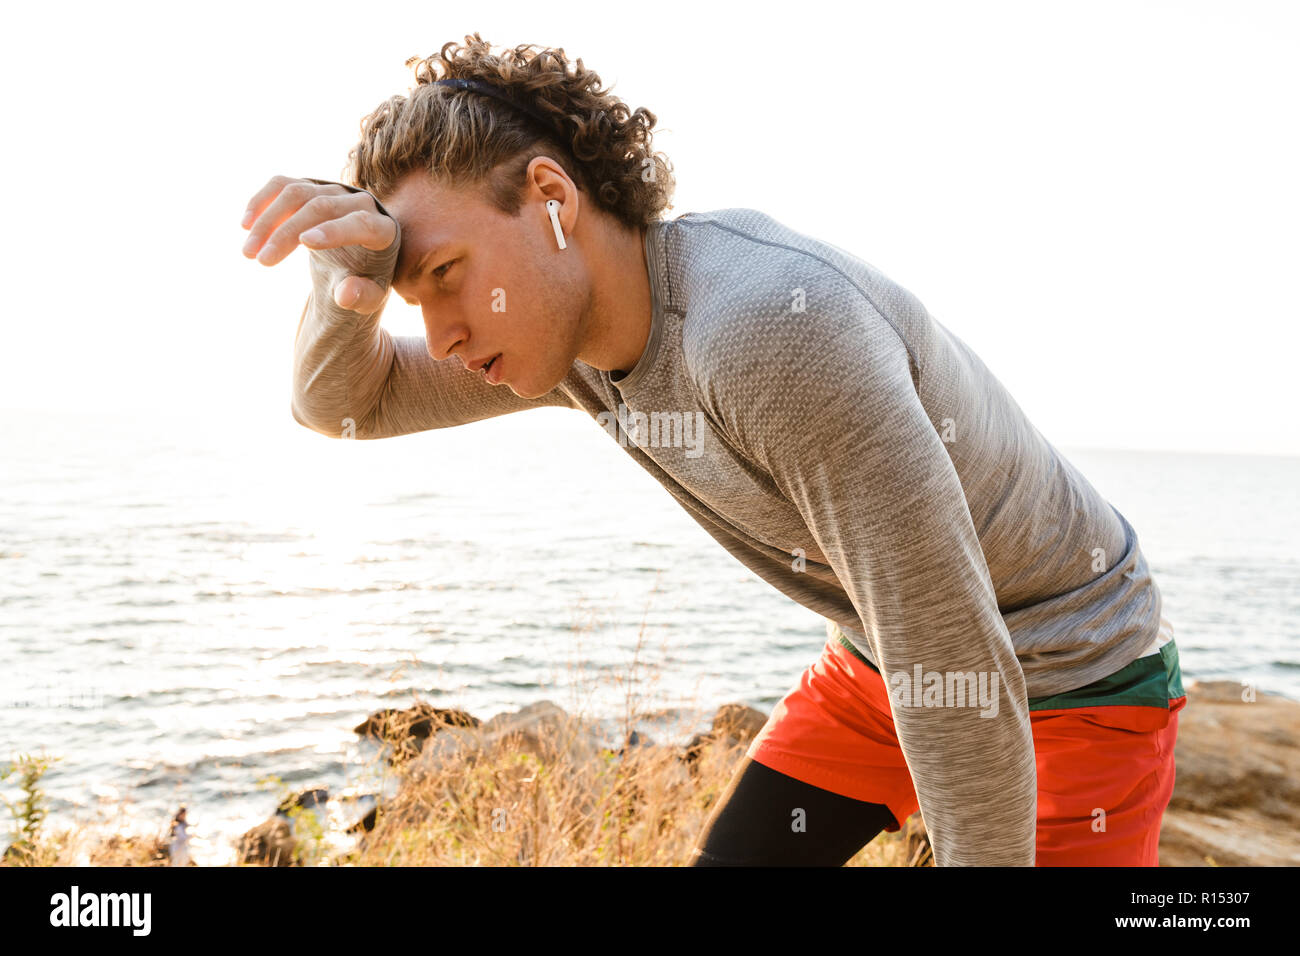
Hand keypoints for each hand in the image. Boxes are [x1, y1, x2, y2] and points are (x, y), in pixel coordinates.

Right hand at [240, 175, 397, 312]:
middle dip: (287, 233)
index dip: (334, 231)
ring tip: (248, 253)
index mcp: (383, 230)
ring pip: (297, 193)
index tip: (304, 242)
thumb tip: (345, 294)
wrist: (358, 261)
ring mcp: (334, 192)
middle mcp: (361, 203)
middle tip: (262, 261)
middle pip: (321, 207)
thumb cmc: (365, 282)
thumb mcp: (369, 298)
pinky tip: (245, 225)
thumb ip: (363, 297)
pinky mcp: (311, 187)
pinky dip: (262, 201)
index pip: (361, 224)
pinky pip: (282, 185)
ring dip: (268, 221)